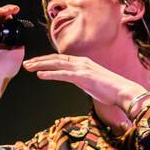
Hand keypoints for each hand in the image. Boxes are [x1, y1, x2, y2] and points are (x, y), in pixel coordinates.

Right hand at [0, 4, 25, 81]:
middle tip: (13, 9)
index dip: (10, 14)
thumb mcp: (19, 52)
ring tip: (6, 10)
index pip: (6, 21)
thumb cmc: (6, 69)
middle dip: (6, 10)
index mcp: (4, 37)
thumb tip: (22, 30)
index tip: (16, 11)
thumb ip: (20, 41)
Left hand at [22, 53, 140, 110]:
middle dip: (39, 61)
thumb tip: (79, 82)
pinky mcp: (83, 77)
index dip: (46, 60)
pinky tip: (40, 75)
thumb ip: (84, 80)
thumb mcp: (93, 83)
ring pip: (56, 64)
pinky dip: (50, 74)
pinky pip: (63, 74)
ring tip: (29, 67)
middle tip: (26, 64)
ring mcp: (82, 68)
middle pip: (56, 59)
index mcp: (83, 63)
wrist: (123, 91)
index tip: (35, 63)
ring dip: (40, 65)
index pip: (61, 59)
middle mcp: (81, 62)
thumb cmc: (111, 90)